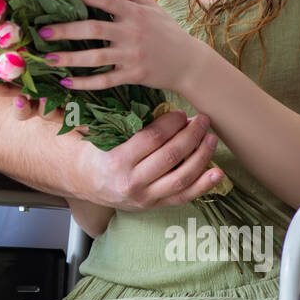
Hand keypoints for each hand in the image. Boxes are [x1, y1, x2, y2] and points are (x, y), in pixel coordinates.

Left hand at [39, 0, 205, 94]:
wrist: (190, 63)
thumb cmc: (167, 32)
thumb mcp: (151, 7)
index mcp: (133, 12)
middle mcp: (131, 32)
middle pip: (93, 29)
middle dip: (65, 29)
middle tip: (42, 31)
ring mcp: (131, 55)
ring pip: (95, 57)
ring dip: (69, 58)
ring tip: (47, 59)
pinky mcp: (132, 75)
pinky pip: (104, 80)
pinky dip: (84, 83)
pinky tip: (66, 82)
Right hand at [69, 108, 224, 211]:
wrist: (81, 181)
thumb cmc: (91, 150)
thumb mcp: (96, 132)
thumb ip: (115, 116)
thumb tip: (139, 93)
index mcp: (116, 161)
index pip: (152, 138)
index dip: (171, 123)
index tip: (180, 113)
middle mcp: (131, 182)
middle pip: (171, 156)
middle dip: (191, 135)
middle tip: (202, 120)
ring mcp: (144, 198)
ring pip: (181, 177)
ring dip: (201, 156)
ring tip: (211, 138)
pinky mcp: (153, 206)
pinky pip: (183, 197)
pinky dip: (203, 186)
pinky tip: (218, 172)